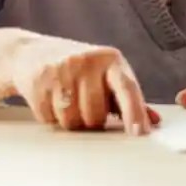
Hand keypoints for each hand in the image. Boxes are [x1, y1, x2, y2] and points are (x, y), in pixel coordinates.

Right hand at [8, 34, 159, 134]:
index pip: (127, 88)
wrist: (32, 53)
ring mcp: (61, 70)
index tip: (140, 132)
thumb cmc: (80, 69)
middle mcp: (88, 61)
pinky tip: (50, 99)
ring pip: (73, 121)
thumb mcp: (107, 75)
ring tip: (68, 103)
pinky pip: (50, 119)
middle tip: (86, 106)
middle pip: (96, 114)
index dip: (134, 112)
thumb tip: (153, 122)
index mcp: (111, 59)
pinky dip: (51, 117)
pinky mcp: (39, 82)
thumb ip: (129, 99)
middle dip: (92, 120)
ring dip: (71, 121)